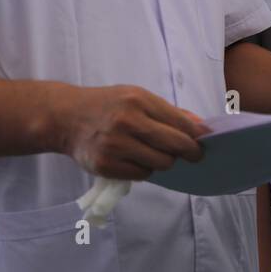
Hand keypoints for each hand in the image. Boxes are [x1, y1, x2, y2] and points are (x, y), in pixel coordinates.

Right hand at [56, 84, 208, 179]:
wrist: (66, 116)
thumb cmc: (108, 105)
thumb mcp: (137, 97)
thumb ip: (169, 112)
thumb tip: (201, 127)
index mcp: (138, 101)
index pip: (180, 123)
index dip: (197, 135)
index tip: (205, 141)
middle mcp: (126, 122)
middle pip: (175, 145)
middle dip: (190, 152)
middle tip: (193, 155)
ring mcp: (115, 145)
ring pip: (161, 163)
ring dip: (165, 161)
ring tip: (157, 153)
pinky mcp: (106, 165)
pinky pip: (142, 174)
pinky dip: (146, 169)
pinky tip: (138, 159)